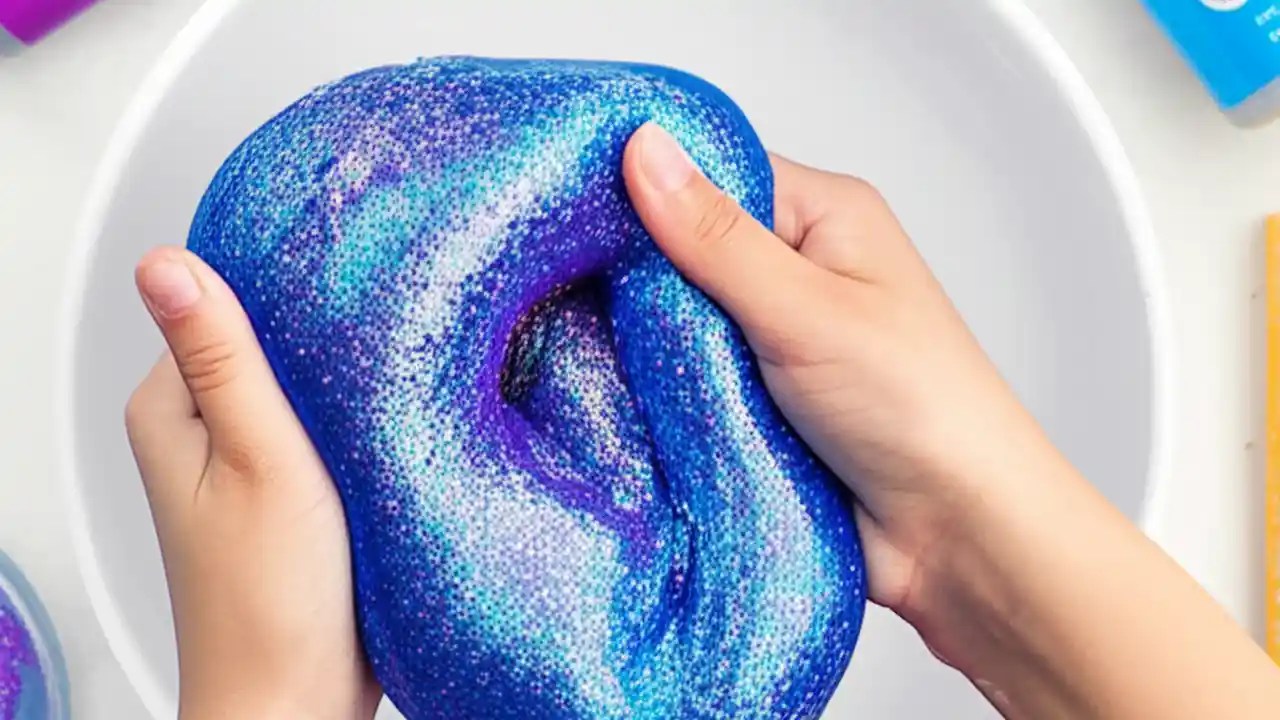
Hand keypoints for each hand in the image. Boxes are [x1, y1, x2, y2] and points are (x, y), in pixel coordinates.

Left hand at [125, 248, 380, 719]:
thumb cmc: (265, 604)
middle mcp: (201, 432)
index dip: (292, 287)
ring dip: (348, 384)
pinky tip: (390, 427)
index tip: (348, 283)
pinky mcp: (290, 491)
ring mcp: (247, 462)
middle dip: (326, 338)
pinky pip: (327, 429)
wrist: (296, 701)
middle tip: (383, 342)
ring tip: (392, 386)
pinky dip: (359, 424)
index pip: (227, 304)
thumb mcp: (255, 459)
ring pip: (304, 387)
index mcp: (171, 411)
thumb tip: (165, 264)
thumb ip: (220, 359)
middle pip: (269, 342)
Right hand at [622, 123, 1279, 718]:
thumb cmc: (918, 408)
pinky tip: (630, 403)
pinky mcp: (753, 401)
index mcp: (823, 217)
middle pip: (684, 252)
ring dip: (650, 348)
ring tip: (608, 361)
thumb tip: (647, 149)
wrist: (955, 536)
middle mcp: (797, 270)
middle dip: (639, 280)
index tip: (577, 208)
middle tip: (583, 299)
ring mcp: (771, 339)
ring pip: (676, 324)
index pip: (714, 173)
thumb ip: (718, 237)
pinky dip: (662, 394)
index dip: (647, 188)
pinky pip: (684, 382)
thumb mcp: (807, 309)